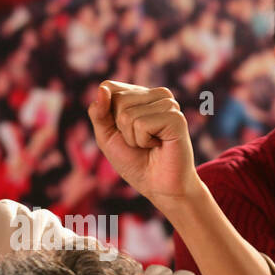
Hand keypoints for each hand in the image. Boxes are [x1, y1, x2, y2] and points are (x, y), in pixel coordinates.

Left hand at [87, 81, 199, 206]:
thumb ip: (98, 112)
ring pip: (127, 112)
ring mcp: (169, 105)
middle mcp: (158, 96)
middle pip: (118, 99)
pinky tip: (158, 146)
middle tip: (140, 142)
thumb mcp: (106, 136)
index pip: (109, 87)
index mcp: (142, 95)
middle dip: (121, 128)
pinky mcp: (176, 118)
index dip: (107, 112)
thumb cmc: (136, 163)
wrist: (159, 187)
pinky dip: (143, 141)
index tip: (124, 132)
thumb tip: (102, 89)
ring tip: (150, 145)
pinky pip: (141, 124)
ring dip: (132, 137)